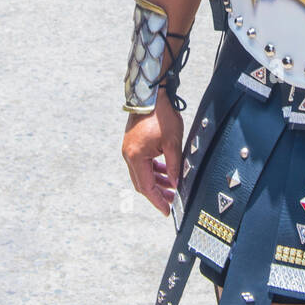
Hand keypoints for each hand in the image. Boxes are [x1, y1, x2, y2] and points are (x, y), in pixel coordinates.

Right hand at [121, 92, 182, 215]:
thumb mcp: (172, 143)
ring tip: (171, 187)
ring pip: (142, 173)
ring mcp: (129, 148)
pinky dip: (153, 169)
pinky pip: (142, 162)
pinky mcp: (133, 143)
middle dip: (158, 193)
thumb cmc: (161, 115)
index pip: (146, 187)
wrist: (151, 94)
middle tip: (172, 200)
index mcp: (136, 157)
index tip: (167, 211)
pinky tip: (164, 171)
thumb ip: (174, 166)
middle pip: (142, 182)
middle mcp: (128, 155)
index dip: (157, 200)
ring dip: (156, 181)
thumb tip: (176, 184)